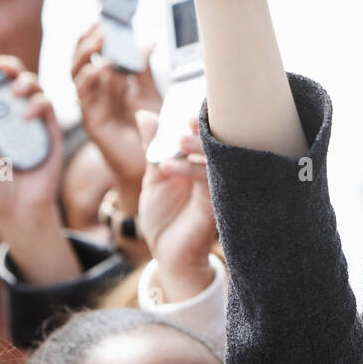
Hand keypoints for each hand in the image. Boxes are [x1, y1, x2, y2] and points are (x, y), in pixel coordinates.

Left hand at [0, 56, 74, 283]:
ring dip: (25, 84)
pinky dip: (37, 106)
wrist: (16, 205)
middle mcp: (18, 115)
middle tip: (4, 69)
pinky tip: (27, 116)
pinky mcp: (53, 131)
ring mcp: (36, 122)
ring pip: (36, 90)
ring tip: (15, 93)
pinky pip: (48, 108)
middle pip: (19, 81)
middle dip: (13, 69)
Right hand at [71, 22, 150, 195]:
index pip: (94, 52)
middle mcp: (96, 91)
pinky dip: (89, 81)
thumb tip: (148, 40)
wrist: (155, 161)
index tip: (102, 18)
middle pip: (80, 60)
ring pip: (77, 75)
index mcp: (108, 80)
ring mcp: (92, 105)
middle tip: (99, 26)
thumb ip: (145, 69)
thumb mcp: (151, 93)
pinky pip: (84, 98)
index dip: (94, 35)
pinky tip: (98, 68)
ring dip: (85, 56)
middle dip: (86, 41)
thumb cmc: (152, 127)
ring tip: (99, 40)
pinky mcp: (92, 121)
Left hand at [135, 110, 216, 303]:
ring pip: (217, 158)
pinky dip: (188, 170)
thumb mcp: (153, 177)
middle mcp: (211, 172)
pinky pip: (209, 180)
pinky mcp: (217, 203)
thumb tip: (145, 114)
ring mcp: (217, 186)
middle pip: (217, 141)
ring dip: (198, 146)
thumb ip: (153, 148)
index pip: (205, 133)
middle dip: (204, 128)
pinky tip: (167, 167)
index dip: (197, 119)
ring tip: (178, 140)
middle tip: (187, 119)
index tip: (184, 109)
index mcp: (199, 161)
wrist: (168, 254)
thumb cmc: (164, 217)